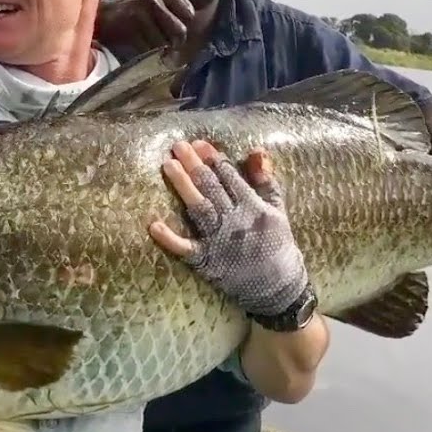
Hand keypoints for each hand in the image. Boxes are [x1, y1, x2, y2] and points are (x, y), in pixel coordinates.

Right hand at [96, 0, 194, 55]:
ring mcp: (141, 12)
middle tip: (156, 34)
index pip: (189, 14)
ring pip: (165, 42)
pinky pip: (150, 50)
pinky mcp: (130, 28)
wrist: (103, 16)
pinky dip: (145, 53)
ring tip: (145, 38)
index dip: (179, 22)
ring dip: (157, 47)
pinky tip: (136, 45)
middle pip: (179, 31)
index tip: (164, 19)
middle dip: (171, 39)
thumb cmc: (135, 0)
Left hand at [149, 140, 311, 317]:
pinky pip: (186, 249)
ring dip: (183, 187)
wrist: (278, 287)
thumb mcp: (277, 209)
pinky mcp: (207, 261)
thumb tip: (257, 150)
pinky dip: (170, 239)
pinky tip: (153, 225)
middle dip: (194, 165)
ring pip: (199, 208)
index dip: (213, 159)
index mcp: (253, 206)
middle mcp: (235, 221)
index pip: (230, 177)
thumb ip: (265, 180)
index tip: (199, 144)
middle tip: (178, 146)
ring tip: (168, 166)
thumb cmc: (277, 244)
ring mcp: (219, 241)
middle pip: (211, 188)